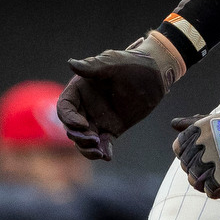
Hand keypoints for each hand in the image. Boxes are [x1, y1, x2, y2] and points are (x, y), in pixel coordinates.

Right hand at [57, 34, 181, 160]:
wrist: (154, 75)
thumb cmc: (132, 64)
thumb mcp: (112, 63)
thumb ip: (92, 66)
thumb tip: (71, 64)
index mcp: (79, 90)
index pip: (64, 108)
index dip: (69, 118)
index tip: (83, 124)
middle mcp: (85, 106)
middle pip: (71, 127)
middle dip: (79, 137)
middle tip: (93, 140)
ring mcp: (97, 119)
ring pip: (84, 139)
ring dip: (87, 148)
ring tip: (99, 153)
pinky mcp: (111, 129)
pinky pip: (102, 143)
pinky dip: (103, 151)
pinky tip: (108, 156)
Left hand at [171, 108, 219, 198]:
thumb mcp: (218, 119)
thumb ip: (193, 123)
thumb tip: (173, 123)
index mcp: (199, 130)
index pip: (178, 148)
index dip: (189, 153)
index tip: (202, 153)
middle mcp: (203, 145)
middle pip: (186, 166)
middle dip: (197, 168)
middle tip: (215, 165)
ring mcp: (212, 162)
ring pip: (194, 180)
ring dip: (204, 181)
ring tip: (219, 176)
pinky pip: (209, 191)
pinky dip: (216, 190)